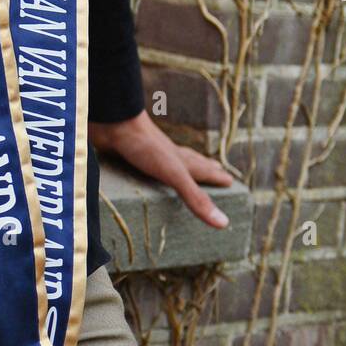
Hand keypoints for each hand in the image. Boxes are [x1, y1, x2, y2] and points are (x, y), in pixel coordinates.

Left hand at [88, 110, 232, 229]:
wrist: (114, 122)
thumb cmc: (146, 146)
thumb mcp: (175, 175)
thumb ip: (196, 198)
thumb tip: (224, 223)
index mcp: (181, 161)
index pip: (204, 170)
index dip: (217, 177)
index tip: (231, 180)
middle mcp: (168, 156)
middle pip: (192, 162)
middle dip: (205, 168)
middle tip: (216, 167)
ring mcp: (150, 155)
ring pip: (170, 163)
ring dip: (181, 168)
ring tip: (186, 171)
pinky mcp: (131, 156)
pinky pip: (146, 167)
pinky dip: (152, 171)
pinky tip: (146, 173)